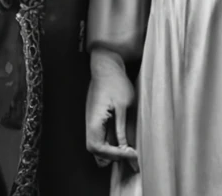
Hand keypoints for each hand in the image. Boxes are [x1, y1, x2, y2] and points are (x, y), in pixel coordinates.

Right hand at [86, 48, 138, 170]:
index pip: (99, 149)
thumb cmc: (115, 81)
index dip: (116, 155)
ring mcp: (92, 121)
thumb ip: (122, 129)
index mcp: (93, 120)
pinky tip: (124, 138)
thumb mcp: (123, 105)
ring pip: (97, 146)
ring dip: (111, 150)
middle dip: (112, 156)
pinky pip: (100, 137)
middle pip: (95, 152)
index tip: (132, 154)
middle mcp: (89, 123)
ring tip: (129, 147)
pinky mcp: (96, 119)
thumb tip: (126, 149)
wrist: (106, 65)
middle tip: (131, 153)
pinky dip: (111, 142)